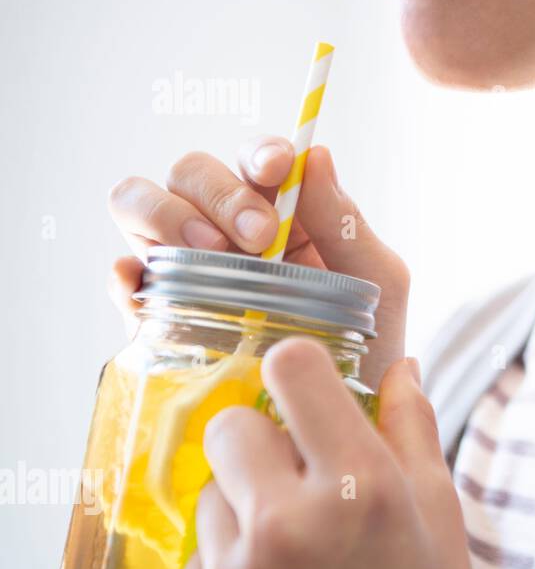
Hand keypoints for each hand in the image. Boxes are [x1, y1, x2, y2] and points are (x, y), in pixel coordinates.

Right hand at [107, 139, 408, 388]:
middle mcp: (224, 227)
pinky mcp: (157, 312)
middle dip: (221, 193)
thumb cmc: (366, 338)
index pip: (253, 161)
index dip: (258, 154)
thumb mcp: (375, 279)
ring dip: (168, 216)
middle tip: (259, 237)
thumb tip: (317, 156)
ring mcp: (185, 266)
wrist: (338, 414)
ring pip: (139, 203)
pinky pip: (123, 278)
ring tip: (211, 256)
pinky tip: (142, 283)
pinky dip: (124, 272)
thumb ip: (347, 221)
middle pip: (191, 172)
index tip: (276, 171)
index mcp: (280, 210)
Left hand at [163, 338, 481, 568]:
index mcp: (360, 486)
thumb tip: (398, 365)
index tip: (307, 389)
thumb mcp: (438, 504)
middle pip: (230, 426)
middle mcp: (289, 528)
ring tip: (294, 551)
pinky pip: (196, 558)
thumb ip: (411, 426)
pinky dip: (227, 568)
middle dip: (264, 443)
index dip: (301, 370)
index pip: (290, 367)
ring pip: (209, 494)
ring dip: (245, 509)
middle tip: (298, 479)